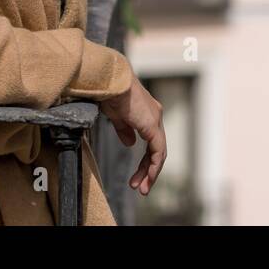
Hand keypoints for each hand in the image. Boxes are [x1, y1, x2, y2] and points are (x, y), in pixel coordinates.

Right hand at [98, 77, 166, 195]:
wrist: (110, 81)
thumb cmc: (109, 93)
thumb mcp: (116, 116)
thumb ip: (125, 130)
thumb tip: (131, 144)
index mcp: (147, 114)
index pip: (151, 143)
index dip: (144, 162)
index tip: (136, 178)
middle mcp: (155, 116)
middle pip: (156, 150)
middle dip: (147, 171)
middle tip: (140, 188)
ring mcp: (155, 120)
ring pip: (159, 153)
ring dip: (151, 173)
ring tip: (142, 188)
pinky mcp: (151, 125)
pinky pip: (158, 151)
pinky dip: (153, 166)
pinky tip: (148, 177)